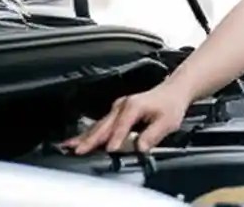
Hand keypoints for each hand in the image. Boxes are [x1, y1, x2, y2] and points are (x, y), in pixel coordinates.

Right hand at [63, 82, 193, 153]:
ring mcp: (117, 109)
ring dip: (85, 137)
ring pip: (98, 125)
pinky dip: (88, 133)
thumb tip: (140, 147)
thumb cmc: (170, 106)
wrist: (173, 93)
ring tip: (70, 146)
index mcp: (134, 106)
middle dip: (91, 138)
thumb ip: (153, 135)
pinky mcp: (115, 113)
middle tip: (78, 150)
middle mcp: (122, 106)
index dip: (116, 138)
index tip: (109, 150)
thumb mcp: (167, 122)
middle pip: (104, 125)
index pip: (122, 125)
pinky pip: (100, 125)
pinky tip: (78, 140)